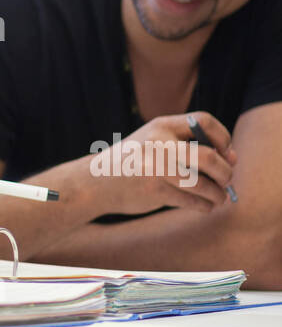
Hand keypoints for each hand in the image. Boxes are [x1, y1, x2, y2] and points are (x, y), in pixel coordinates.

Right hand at [96, 111, 235, 214]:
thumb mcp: (155, 141)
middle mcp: (160, 143)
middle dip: (226, 172)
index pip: (204, 121)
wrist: (96, 181)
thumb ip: (187, 144)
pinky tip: (204, 206)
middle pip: (209, 156)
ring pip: (203, 184)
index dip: (223, 137)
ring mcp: (156, 167)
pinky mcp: (154, 191)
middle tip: (227, 179)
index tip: (227, 153)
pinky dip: (204, 206)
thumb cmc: (134, 162)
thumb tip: (231, 158)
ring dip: (218, 194)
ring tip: (219, 198)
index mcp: (162, 125)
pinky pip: (191, 201)